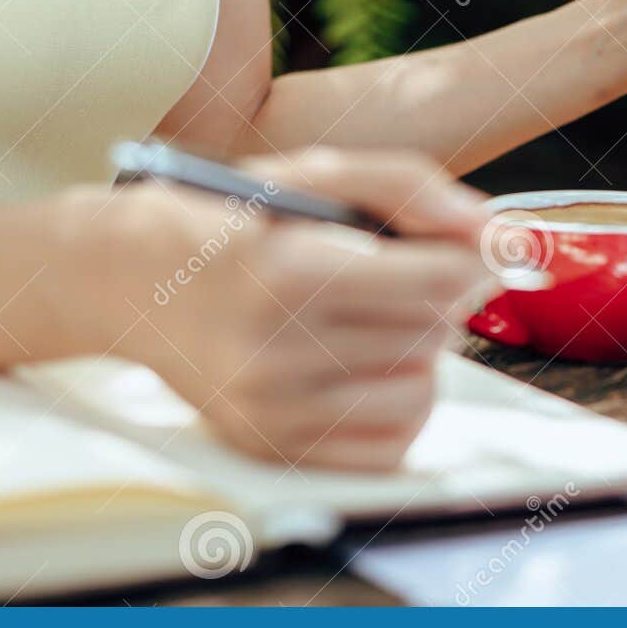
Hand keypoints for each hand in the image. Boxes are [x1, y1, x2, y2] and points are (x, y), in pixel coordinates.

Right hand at [57, 149, 498, 470]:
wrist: (131, 284)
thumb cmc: (238, 222)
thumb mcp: (317, 175)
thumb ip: (413, 188)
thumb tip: (495, 235)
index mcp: (289, 272)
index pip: (437, 279)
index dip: (472, 258)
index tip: (473, 248)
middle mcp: (275, 353)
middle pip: (434, 332)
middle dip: (438, 297)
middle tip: (400, 276)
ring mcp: (272, 413)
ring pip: (422, 389)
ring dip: (420, 351)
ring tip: (376, 320)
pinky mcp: (274, 452)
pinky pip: (393, 443)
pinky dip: (398, 403)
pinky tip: (364, 365)